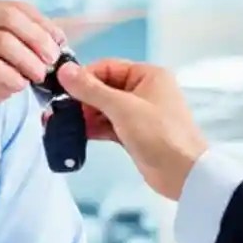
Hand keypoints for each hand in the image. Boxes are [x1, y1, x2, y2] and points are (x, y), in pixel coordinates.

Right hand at [0, 0, 64, 152]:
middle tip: (53, 60)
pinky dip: (12, 76)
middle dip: (38, 38)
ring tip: (39, 76)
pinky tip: (19, 85)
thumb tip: (69, 35)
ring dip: (28, 60)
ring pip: (2, 41)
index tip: (61, 43)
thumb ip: (29, 43)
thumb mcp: (7, 56)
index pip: (18, 7)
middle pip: (10, 17)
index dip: (44, 24)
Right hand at [55, 59, 208, 199]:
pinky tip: (77, 134)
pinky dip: (94, 128)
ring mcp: (139, 113)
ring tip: (62, 123)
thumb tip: (65, 71)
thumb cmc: (161, 135)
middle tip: (58, 109)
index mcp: (149, 75)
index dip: (84, 76)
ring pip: (104, 108)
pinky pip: (108, 125)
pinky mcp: (135, 134)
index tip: (62, 87)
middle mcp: (145, 91)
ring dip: (84, 115)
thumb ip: (91, 90)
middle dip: (81, 99)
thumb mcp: (122, 108)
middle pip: (104, 88)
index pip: (107, 67)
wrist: (184, 175)